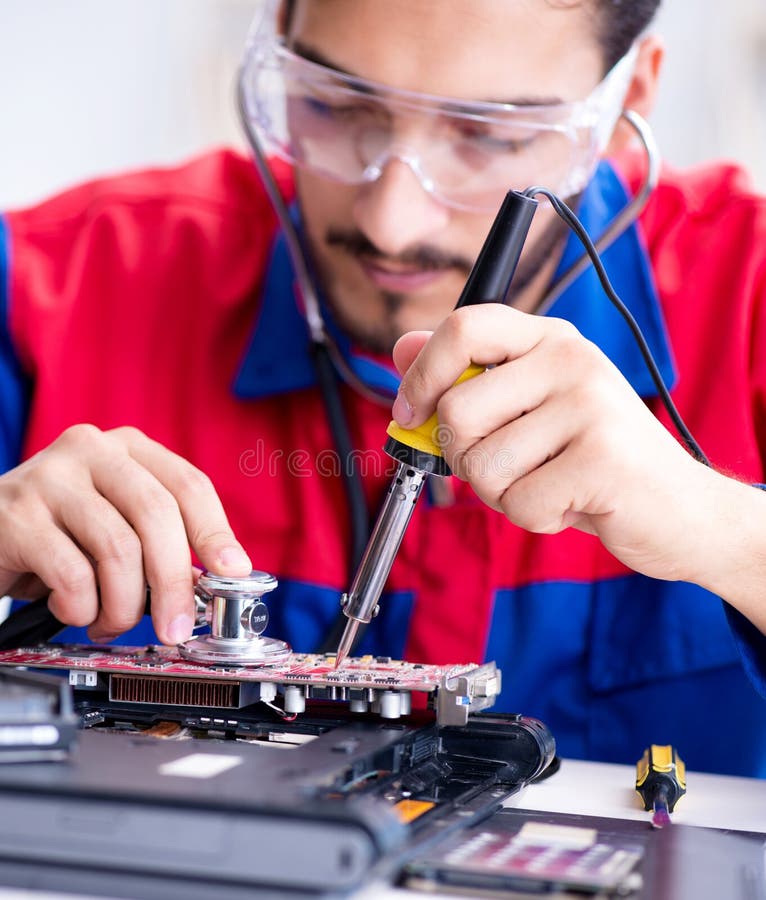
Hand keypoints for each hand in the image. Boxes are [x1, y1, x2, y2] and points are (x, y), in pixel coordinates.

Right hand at [0, 425, 251, 643]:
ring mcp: (52, 476)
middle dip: (174, 582)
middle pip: (158, 515)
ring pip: (119, 549)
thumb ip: (159, 545)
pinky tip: (70, 609)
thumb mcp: (114, 529)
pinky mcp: (17, 513)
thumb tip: (210, 583)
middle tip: (175, 628)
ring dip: (123, 605)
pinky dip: (81, 608)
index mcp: (128, 448)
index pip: (189, 485)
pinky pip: (73, 573)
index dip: (216, 533)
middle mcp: (93, 450)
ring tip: (108, 622)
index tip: (233, 574)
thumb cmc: (55, 535)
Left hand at [391, 305, 717, 584]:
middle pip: (457, 410)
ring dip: (502, 494)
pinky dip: (535, 519)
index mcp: (550, 339)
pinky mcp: (603, 457)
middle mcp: (571, 359)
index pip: (463, 325)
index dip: (422, 373)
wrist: (682, 509)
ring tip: (549, 484)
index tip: (410, 411)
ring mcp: (591, 404)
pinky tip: (573, 503)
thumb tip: (402, 348)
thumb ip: (468, 378)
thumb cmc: (592, 461)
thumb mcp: (530, 410)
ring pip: (481, 464)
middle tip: (510, 467)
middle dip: (465, 458)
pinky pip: (518, 503)